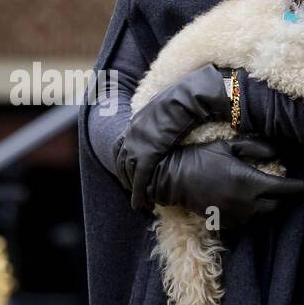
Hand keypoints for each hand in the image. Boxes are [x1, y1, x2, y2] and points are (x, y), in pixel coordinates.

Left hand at [113, 63, 236, 209]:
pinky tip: (141, 204)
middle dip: (125, 179)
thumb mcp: (164, 110)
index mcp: (135, 123)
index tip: (126, 173)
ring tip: (139, 202)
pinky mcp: (147, 154)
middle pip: (121, 162)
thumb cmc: (181, 101)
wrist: (184, 99)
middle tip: (131, 192)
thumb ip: (160, 119)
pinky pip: (140, 178)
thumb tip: (168, 122)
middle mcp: (131, 134)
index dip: (121, 162)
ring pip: (128, 173)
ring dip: (132, 190)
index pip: (119, 147)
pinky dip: (139, 193)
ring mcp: (137, 144)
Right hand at [145, 138, 303, 228]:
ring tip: (265, 192)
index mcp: (249, 181)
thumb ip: (255, 148)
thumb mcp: (228, 146)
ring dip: (267, 204)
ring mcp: (235, 215)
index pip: (285, 189)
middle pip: (277, 205)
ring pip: (263, 214)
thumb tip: (278, 153)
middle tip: (284, 186)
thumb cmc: (200, 157)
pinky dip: (252, 212)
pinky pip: (247, 220)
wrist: (172, 179)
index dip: (301, 187)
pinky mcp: (226, 223)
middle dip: (283, 196)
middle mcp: (246, 203)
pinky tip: (246, 200)